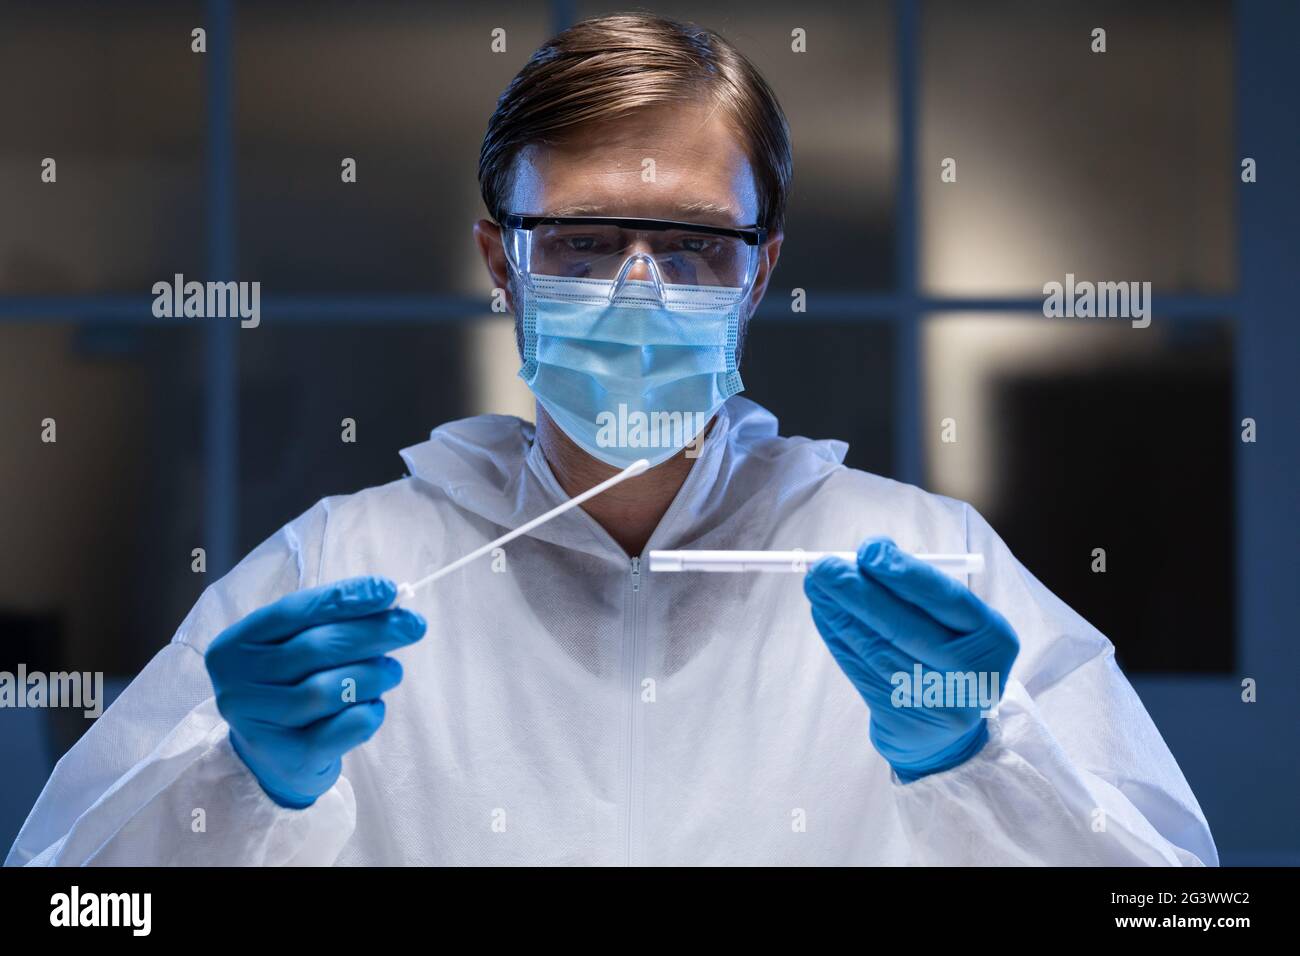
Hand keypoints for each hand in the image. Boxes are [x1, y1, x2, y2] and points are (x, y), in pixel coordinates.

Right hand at [205, 576, 425, 807]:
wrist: (273, 759)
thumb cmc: (291, 687)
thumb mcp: (296, 648)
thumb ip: (333, 622)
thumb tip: (389, 601)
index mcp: (237, 644)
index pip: (295, 610)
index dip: (345, 598)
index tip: (388, 590)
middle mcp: (238, 683)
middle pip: (315, 648)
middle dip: (373, 632)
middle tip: (413, 626)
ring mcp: (259, 724)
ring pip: (328, 690)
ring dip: (373, 675)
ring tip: (391, 671)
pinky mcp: (289, 757)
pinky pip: (343, 728)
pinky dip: (369, 713)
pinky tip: (373, 706)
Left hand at [803, 537, 1017, 781]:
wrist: (947, 728)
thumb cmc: (949, 651)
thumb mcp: (954, 619)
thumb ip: (918, 585)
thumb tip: (871, 551)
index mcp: (993, 638)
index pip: (945, 599)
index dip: (904, 573)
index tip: (868, 550)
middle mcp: (970, 673)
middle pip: (904, 627)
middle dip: (857, 592)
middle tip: (824, 566)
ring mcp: (936, 701)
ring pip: (876, 648)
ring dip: (839, 612)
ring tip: (816, 585)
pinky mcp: (902, 717)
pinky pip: (861, 669)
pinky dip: (838, 637)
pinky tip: (824, 613)